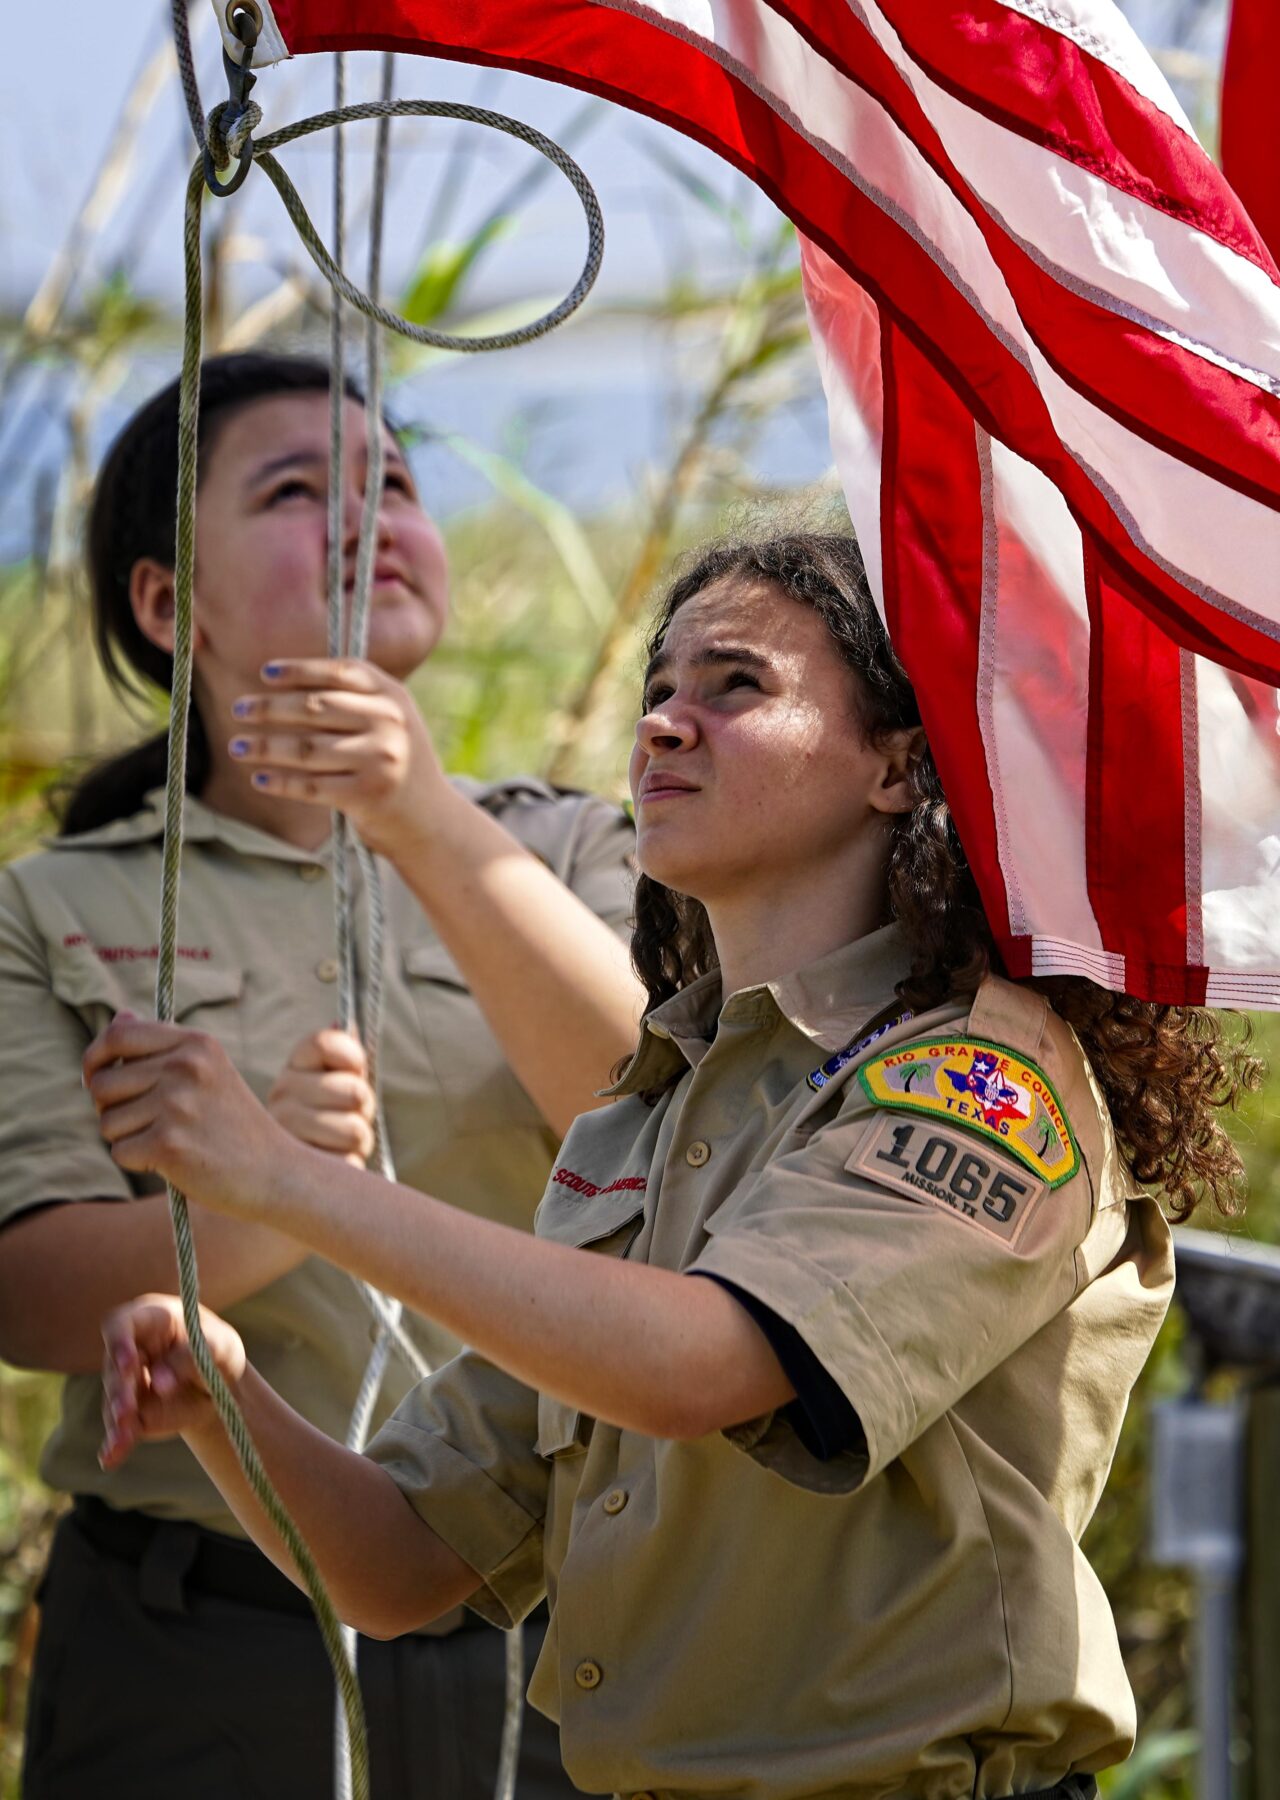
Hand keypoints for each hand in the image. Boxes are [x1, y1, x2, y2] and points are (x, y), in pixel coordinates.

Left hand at [84, 1014, 289, 1218]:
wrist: (276, 1171)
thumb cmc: (234, 1123)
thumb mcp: (209, 1070)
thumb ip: (163, 1046)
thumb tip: (118, 1018)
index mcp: (197, 1043)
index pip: (118, 1036)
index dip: (95, 1057)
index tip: (95, 1077)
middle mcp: (186, 1068)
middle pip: (103, 1083)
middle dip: (109, 1107)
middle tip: (143, 1120)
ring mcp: (177, 1105)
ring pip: (107, 1120)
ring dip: (126, 1137)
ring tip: (168, 1139)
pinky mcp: (168, 1145)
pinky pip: (120, 1151)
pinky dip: (138, 1161)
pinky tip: (172, 1160)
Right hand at [100, 1294, 244, 1467]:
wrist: (220, 1387)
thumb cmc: (217, 1351)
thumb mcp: (220, 1346)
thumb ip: (193, 1357)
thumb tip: (160, 1383)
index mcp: (150, 1322)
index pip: (121, 1324)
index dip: (119, 1341)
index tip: (129, 1362)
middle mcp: (130, 1353)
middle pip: (113, 1368)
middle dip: (119, 1390)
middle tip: (127, 1410)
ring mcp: (126, 1386)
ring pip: (113, 1402)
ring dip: (117, 1420)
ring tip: (124, 1437)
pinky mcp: (131, 1416)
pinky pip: (119, 1430)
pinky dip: (115, 1445)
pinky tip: (110, 1458)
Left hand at [228, 659, 453, 857]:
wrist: (431, 819)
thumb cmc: (395, 764)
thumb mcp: (389, 722)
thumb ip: (352, 699)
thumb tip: (282, 684)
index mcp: (393, 695)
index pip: (339, 672)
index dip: (298, 670)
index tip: (264, 674)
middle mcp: (389, 722)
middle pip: (314, 708)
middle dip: (269, 708)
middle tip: (238, 710)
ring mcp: (380, 758)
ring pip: (305, 748)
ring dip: (263, 747)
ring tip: (237, 747)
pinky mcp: (367, 794)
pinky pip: (310, 785)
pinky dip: (280, 782)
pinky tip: (259, 778)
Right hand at [267, 1029, 375, 1166]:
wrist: (289, 1169)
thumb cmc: (325, 1115)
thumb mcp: (334, 1079)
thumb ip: (342, 1052)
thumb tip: (342, 1021)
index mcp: (293, 1066)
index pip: (326, 1043)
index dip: (353, 1057)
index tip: (356, 1068)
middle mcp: (281, 1094)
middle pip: (354, 1092)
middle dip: (363, 1107)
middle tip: (349, 1114)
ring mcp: (284, 1131)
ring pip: (355, 1130)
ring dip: (358, 1139)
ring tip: (341, 1141)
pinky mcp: (295, 1170)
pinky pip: (348, 1162)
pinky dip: (349, 1165)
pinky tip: (331, 1164)